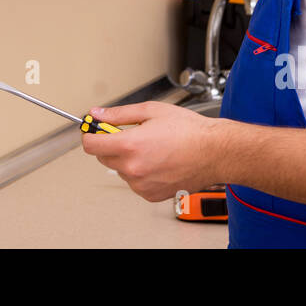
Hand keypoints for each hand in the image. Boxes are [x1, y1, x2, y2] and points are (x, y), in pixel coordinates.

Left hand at [80, 101, 225, 202]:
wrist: (214, 152)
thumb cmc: (189, 131)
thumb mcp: (151, 111)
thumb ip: (119, 114)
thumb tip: (98, 114)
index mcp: (130, 145)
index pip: (91, 145)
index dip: (91, 134)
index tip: (95, 130)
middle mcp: (133, 168)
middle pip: (103, 157)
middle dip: (112, 144)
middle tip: (131, 134)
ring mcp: (141, 184)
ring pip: (120, 169)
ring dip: (128, 159)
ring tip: (151, 148)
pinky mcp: (150, 194)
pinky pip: (134, 182)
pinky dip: (140, 172)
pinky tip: (157, 161)